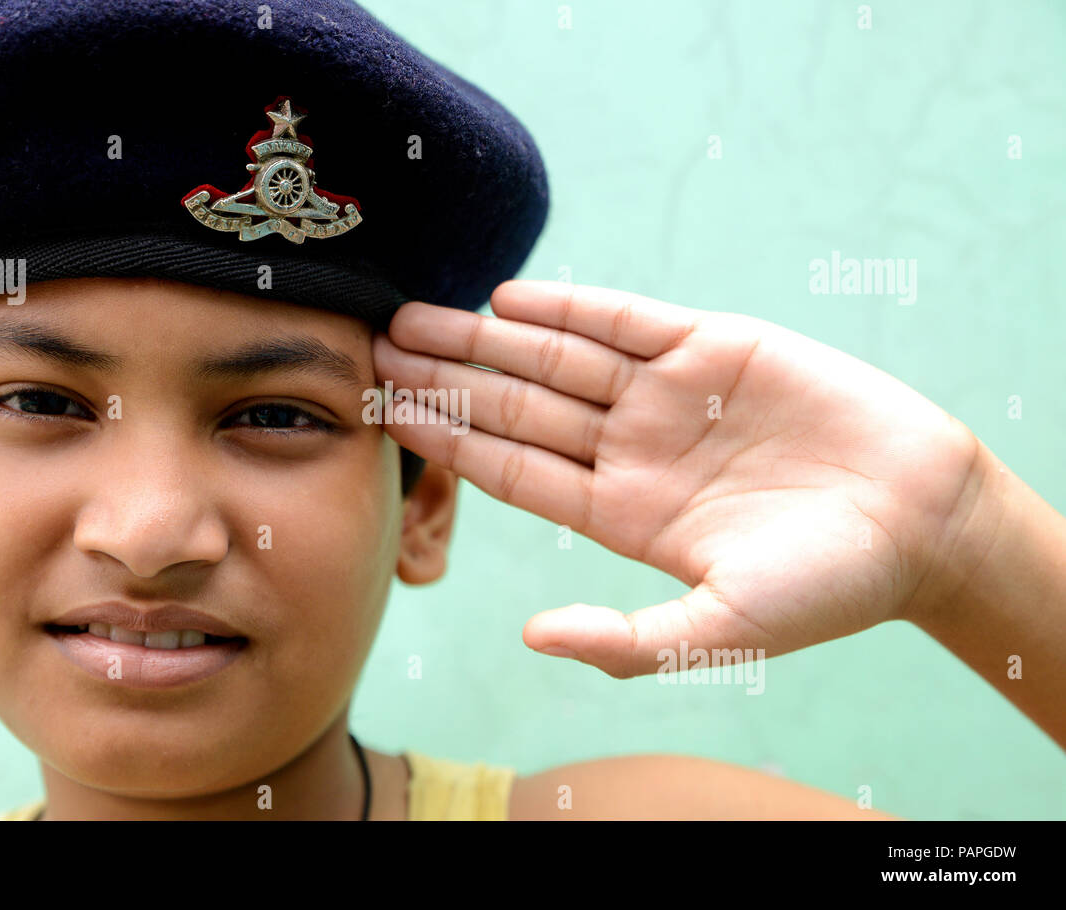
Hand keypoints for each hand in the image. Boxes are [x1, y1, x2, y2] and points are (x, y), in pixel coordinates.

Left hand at [371, 281, 983, 677]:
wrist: (921, 519)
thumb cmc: (826, 587)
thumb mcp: (720, 629)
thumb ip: (626, 639)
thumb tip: (532, 638)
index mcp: (620, 511)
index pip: (512, 467)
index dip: (447, 440)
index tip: (384, 414)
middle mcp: (630, 447)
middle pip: (516, 404)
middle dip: (445, 379)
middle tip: (373, 351)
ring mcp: (667, 395)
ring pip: (556, 357)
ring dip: (485, 337)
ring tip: (416, 318)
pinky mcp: (713, 346)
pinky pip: (626, 320)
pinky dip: (570, 305)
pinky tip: (509, 298)